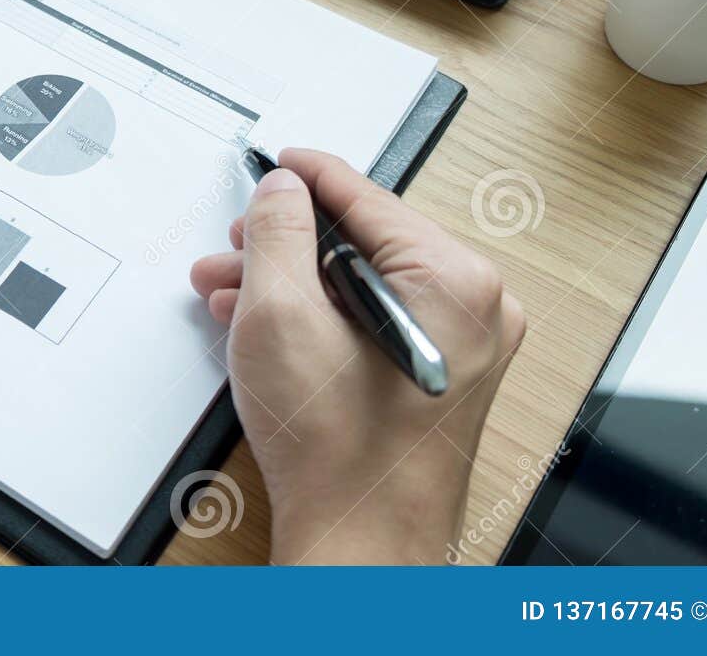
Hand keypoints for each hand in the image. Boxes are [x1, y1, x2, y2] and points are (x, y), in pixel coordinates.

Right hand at [189, 148, 524, 564]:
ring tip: (231, 295)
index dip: (306, 176)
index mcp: (455, 279)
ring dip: (293, 284)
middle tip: (233, 248)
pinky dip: (321, 319)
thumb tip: (283, 190)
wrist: (362, 544)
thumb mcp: (281, 313)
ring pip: (364, 284)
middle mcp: (476, 307)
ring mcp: (464, 346)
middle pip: (365, 242)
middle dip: (286, 245)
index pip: (369, 196)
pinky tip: (265, 327)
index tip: (274, 162)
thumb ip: (278, 231)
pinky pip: (376, 320)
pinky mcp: (442, 376)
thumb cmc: (340, 453)